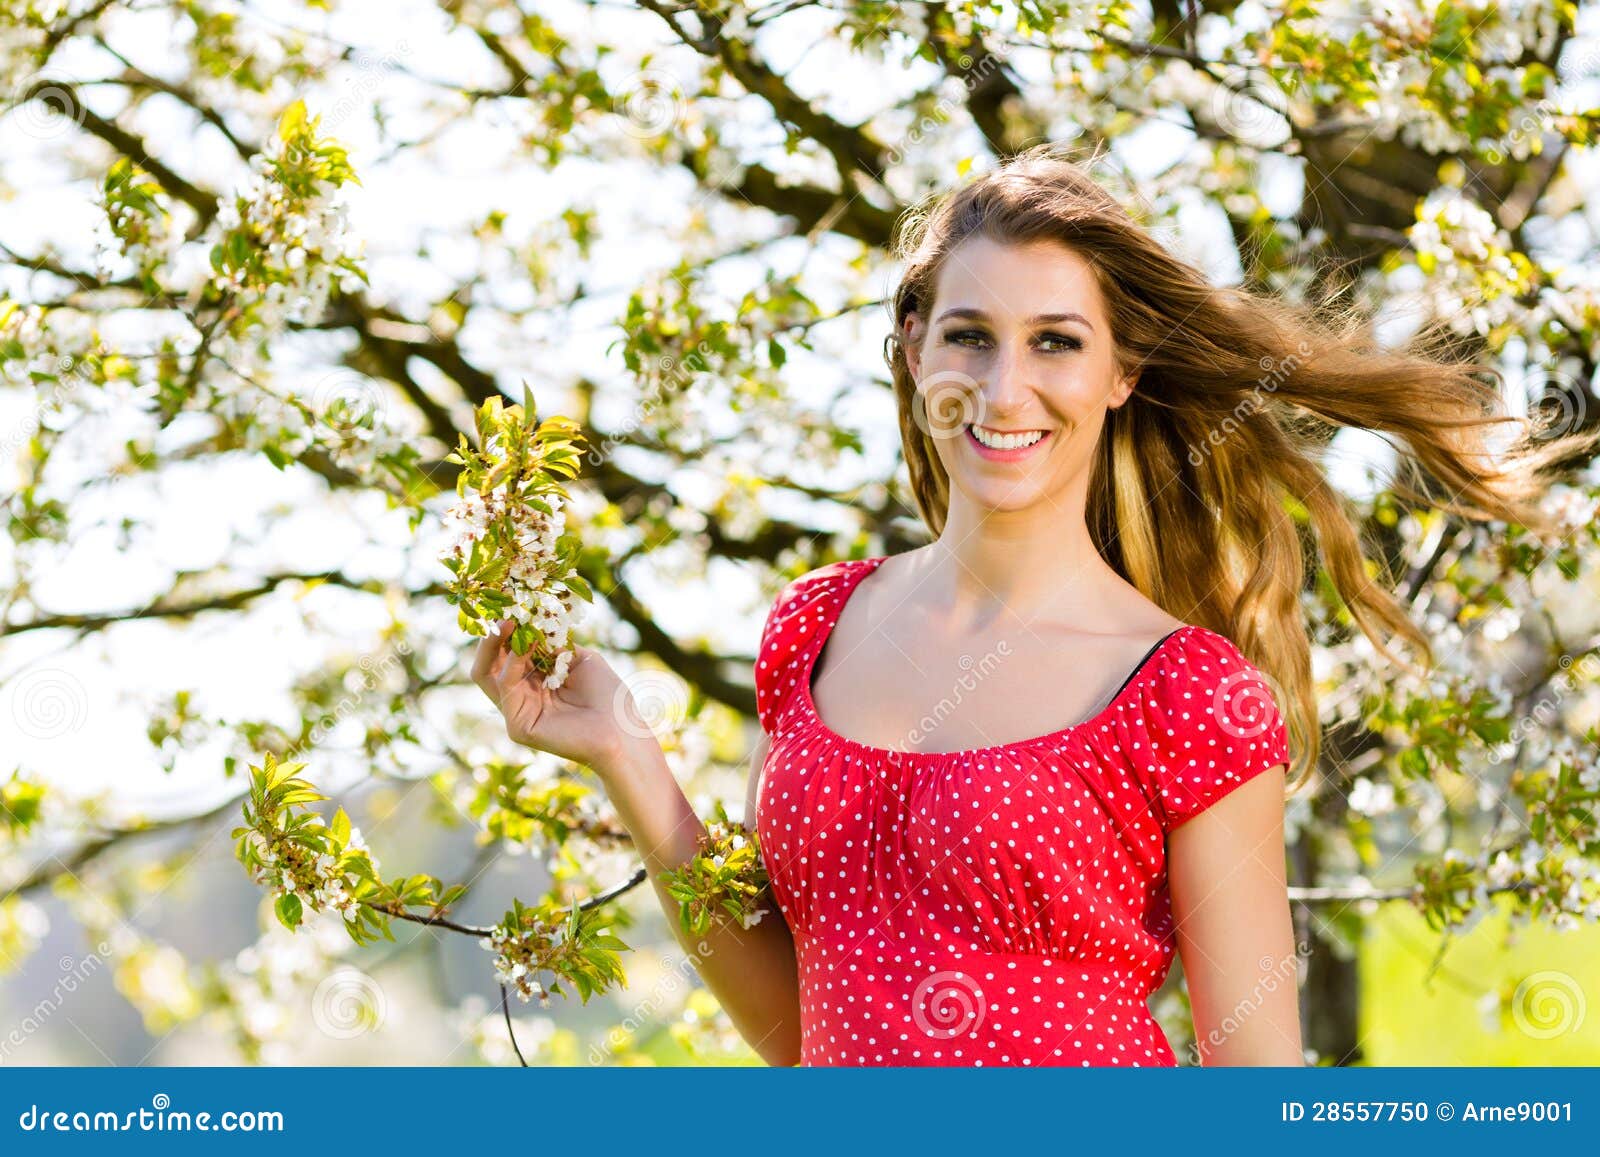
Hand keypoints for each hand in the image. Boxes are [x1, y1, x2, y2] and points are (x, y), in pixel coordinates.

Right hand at [470, 621, 643, 771]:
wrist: (622, 730)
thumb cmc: (608, 696)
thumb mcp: (579, 659)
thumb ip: (552, 644)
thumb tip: (527, 622)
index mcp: (535, 683)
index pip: (506, 654)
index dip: (504, 631)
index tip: (510, 605)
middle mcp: (521, 698)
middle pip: (489, 664)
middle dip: (491, 636)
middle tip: (500, 611)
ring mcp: (517, 713)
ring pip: (485, 675)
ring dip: (495, 643)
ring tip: (508, 620)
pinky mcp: (518, 726)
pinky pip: (505, 687)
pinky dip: (513, 662)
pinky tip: (527, 643)